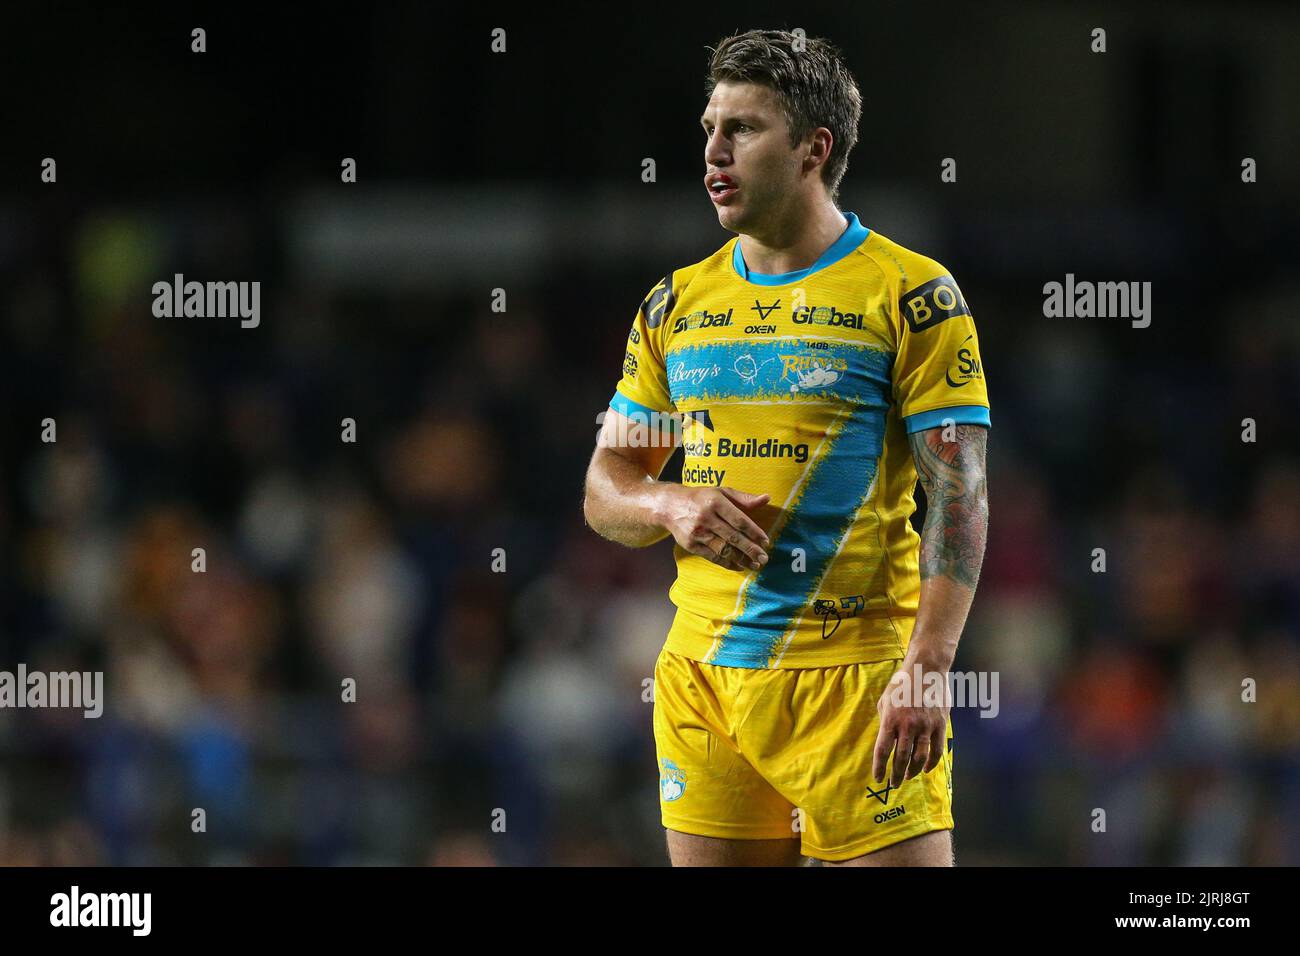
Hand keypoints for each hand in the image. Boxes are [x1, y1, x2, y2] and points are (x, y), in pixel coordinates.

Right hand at [658, 485, 770, 572]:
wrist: (669, 505)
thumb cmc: (701, 498)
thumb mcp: (721, 492)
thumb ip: (744, 498)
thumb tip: (766, 499)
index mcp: (715, 501)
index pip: (739, 520)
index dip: (754, 532)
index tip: (766, 542)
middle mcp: (706, 517)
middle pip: (733, 537)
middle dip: (750, 550)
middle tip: (764, 558)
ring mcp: (697, 532)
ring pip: (723, 549)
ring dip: (741, 559)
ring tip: (755, 565)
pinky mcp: (690, 545)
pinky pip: (712, 557)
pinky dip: (727, 563)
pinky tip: (739, 566)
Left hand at [872, 658, 950, 788]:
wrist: (926, 669)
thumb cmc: (902, 683)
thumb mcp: (885, 700)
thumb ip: (885, 721)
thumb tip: (886, 740)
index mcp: (890, 719)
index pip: (882, 750)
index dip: (880, 767)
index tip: (878, 778)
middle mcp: (907, 725)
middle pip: (901, 758)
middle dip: (896, 774)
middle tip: (894, 784)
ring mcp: (925, 726)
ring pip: (919, 758)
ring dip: (913, 771)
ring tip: (908, 777)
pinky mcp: (939, 725)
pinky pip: (936, 751)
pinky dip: (931, 763)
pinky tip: (925, 769)